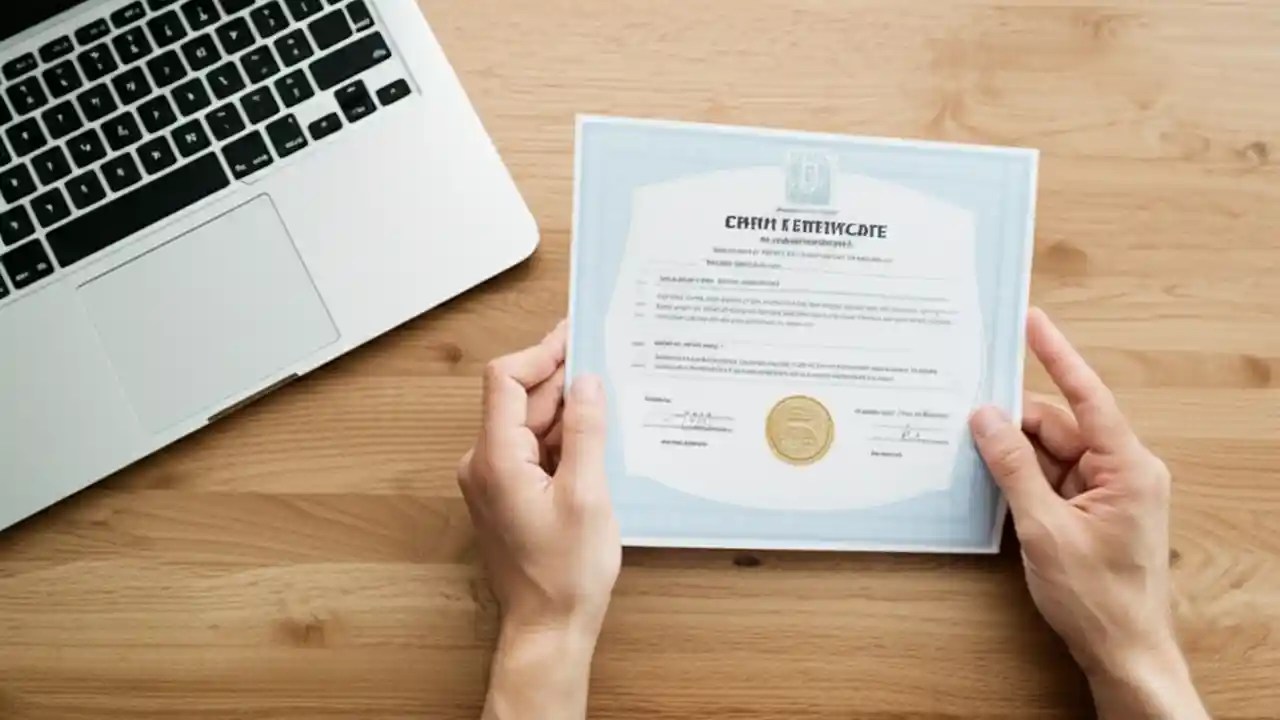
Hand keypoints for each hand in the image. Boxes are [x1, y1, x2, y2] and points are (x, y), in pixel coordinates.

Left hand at [458, 320, 619, 719]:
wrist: (548, 630)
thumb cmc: (564, 575)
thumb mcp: (588, 495)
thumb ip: (587, 432)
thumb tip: (587, 383)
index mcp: (495, 459)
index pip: (504, 380)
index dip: (541, 353)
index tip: (576, 338)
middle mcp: (485, 464)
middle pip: (520, 399)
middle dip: (563, 381)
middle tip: (609, 363)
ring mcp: (495, 480)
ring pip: (531, 424)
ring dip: (568, 412)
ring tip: (614, 407)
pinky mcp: (510, 494)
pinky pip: (536, 450)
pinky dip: (565, 440)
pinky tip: (599, 443)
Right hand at [969, 308, 1207, 719]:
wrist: (1125, 653)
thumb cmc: (1099, 599)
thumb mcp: (1044, 529)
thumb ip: (1013, 468)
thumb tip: (985, 419)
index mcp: (1127, 468)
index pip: (1087, 396)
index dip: (1057, 356)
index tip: (1033, 322)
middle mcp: (1123, 472)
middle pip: (1058, 426)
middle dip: (1012, 425)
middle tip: (964, 416)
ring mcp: (1107, 492)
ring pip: (1049, 453)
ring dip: (1013, 457)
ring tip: (971, 459)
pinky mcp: (1092, 511)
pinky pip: (1050, 478)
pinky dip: (1020, 480)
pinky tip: (991, 484)